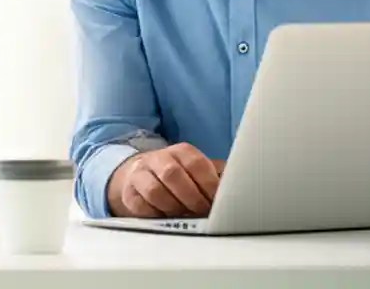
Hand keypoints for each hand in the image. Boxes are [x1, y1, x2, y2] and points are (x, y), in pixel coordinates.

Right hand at [108, 143, 223, 217]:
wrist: (141, 174)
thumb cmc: (179, 176)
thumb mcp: (198, 171)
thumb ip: (217, 176)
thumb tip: (240, 187)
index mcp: (181, 151)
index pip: (196, 163)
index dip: (209, 183)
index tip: (218, 201)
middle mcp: (159, 159)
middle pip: (173, 174)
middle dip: (191, 198)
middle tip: (203, 212)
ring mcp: (141, 174)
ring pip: (155, 190)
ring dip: (173, 207)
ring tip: (185, 217)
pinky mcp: (129, 193)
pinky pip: (140, 205)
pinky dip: (155, 215)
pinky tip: (166, 219)